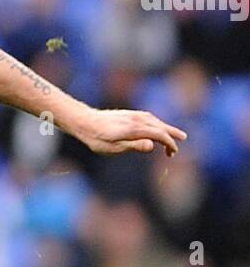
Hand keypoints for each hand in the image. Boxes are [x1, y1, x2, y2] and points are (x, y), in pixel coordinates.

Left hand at [72, 107, 186, 156]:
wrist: (84, 121)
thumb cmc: (97, 138)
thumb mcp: (113, 147)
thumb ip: (134, 146)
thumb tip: (153, 145)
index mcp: (134, 129)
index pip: (159, 134)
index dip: (169, 143)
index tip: (172, 152)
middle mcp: (136, 119)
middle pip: (160, 125)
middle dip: (172, 133)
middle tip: (183, 139)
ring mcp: (132, 115)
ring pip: (155, 121)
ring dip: (165, 128)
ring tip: (173, 135)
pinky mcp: (128, 114)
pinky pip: (148, 118)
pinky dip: (157, 123)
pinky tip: (156, 127)